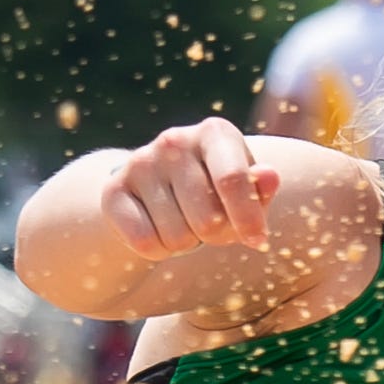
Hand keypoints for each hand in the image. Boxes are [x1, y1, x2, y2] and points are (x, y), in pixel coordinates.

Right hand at [100, 117, 280, 259]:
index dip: (248, 219)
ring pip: (177, 237)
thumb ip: (260, 188)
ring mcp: (140, 163)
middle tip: (210, 228)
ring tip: (182, 223)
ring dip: (185, 244)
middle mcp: (174, 140)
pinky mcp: (114, 191)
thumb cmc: (211, 191)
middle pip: (208, 219)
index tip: (259, 242)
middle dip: (215, 237)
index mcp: (214, 132)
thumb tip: (269, 176)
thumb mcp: (242, 189)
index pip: (233, 179)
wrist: (152, 191)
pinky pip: (145, 243)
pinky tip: (158, 231)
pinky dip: (158, 251)